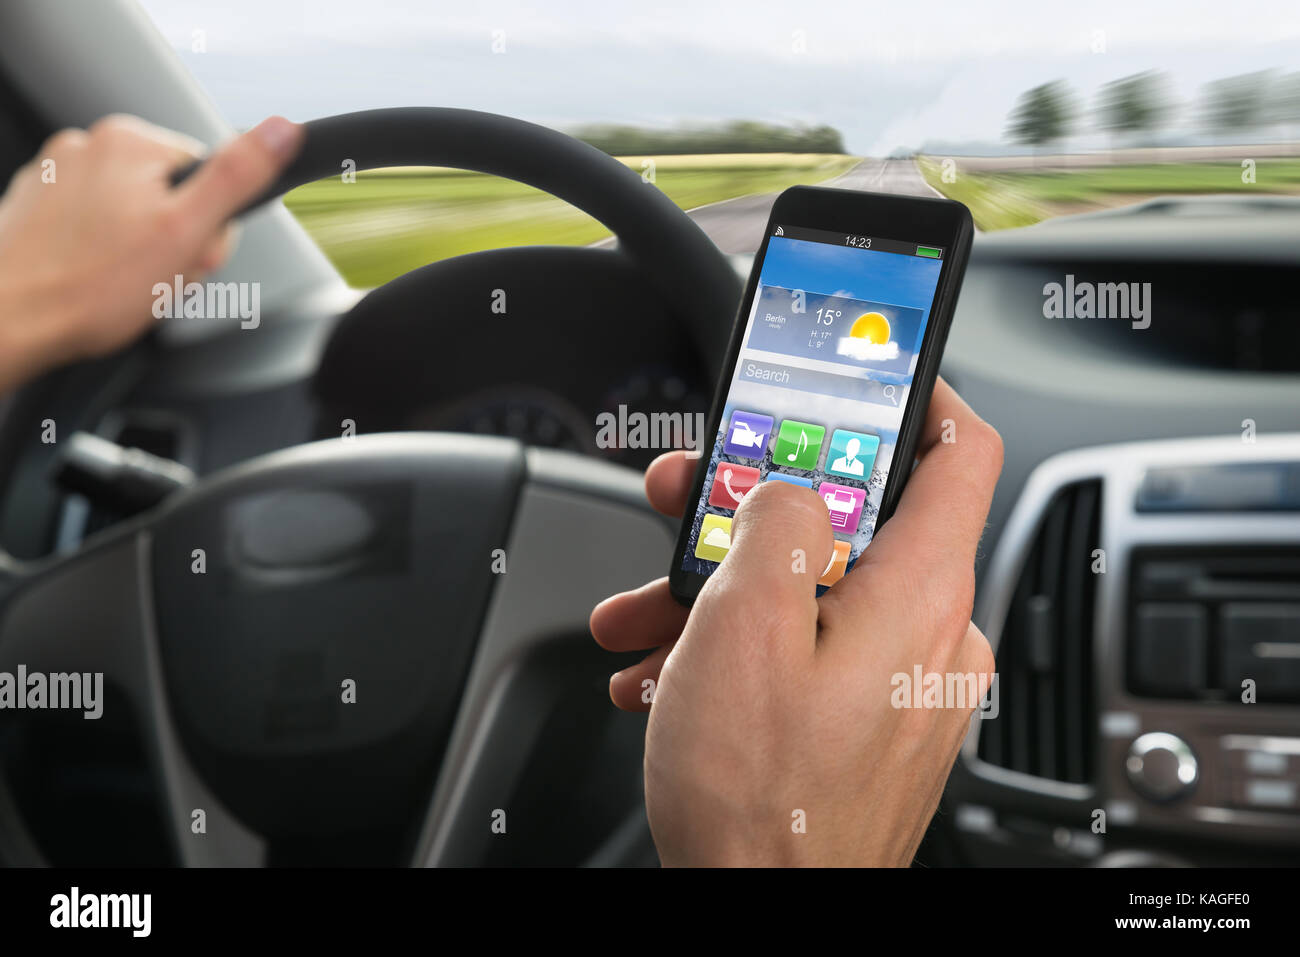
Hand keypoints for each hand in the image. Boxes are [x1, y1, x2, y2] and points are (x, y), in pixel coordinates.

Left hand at [0, 114, 301, 393]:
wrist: (11, 320)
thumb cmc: (90, 289)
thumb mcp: (187, 234)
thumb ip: (238, 177)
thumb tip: (282, 131)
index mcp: (129, 142)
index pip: (206, 177)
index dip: (208, 226)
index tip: (186, 252)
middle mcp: (87, 146)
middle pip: (168, 194)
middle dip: (172, 240)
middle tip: (154, 275)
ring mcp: (56, 175)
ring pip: (131, 212)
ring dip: (138, 250)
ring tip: (120, 280)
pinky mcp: (37, 205)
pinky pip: (93, 226)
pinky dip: (100, 253)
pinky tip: (94, 277)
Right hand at [590, 378, 1001, 866]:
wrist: (767, 918)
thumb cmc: (762, 798)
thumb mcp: (744, 626)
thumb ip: (774, 521)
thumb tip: (789, 482)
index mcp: (918, 592)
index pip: (958, 450)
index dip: (918, 391)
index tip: (873, 368)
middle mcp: (931, 635)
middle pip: (854, 521)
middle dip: (752, 509)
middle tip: (683, 507)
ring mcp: (907, 685)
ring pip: (819, 590)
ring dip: (725, 589)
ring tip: (644, 618)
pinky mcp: (878, 725)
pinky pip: (816, 653)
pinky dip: (747, 647)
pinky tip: (674, 673)